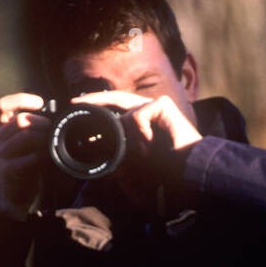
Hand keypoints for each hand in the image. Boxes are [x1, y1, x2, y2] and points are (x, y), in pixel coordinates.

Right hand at [0, 93, 49, 220]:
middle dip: (42, 123)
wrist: (14, 197)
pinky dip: (43, 157)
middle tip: (53, 131)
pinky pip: (30, 157)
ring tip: (51, 145)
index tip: (40, 102)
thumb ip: (31, 128)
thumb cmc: (24, 167)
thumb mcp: (25, 144)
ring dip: (44, 139)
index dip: (21, 99)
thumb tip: (54, 114)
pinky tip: (47, 160)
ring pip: (25, 136)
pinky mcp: (7, 170)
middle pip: (20, 120)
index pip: (3, 105)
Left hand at [73, 90, 201, 201]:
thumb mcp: (137, 160)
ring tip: (147, 154)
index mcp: (145, 120)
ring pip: (128, 115)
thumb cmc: (169, 167)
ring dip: (133, 140)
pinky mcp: (163, 104)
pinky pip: (138, 117)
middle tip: (76, 103)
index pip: (118, 107)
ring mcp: (157, 104)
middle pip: (117, 97)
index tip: (79, 107)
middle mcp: (150, 109)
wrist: (189, 169)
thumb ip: (121, 151)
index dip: (98, 105)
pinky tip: (154, 145)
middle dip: (96, 99)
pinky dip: (141, 135)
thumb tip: (99, 145)